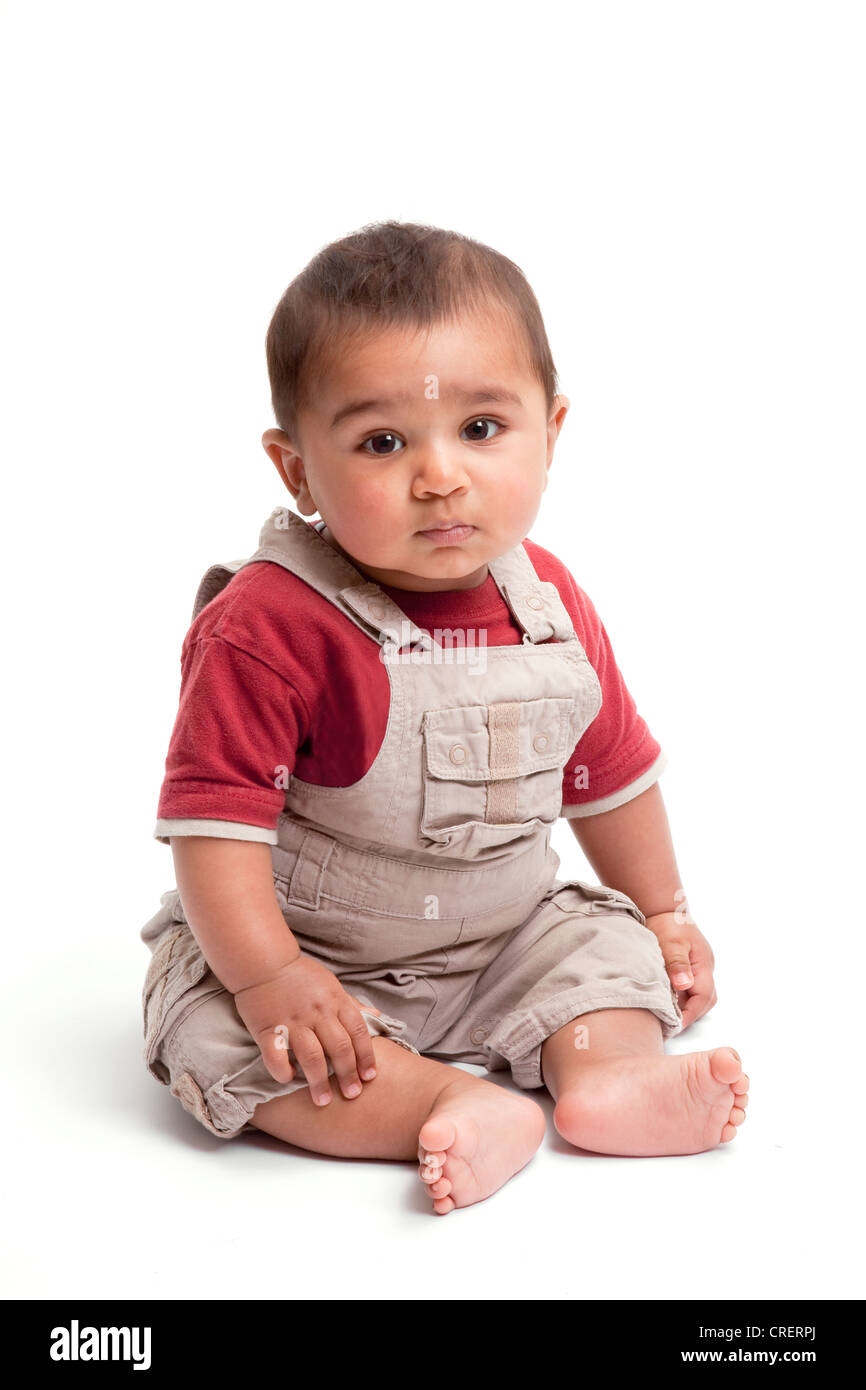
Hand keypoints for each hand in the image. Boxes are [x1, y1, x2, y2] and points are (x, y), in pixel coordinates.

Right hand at [232, 955, 379, 1105]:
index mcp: (334, 1001)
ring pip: (312, 1056)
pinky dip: (283, 1071)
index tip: (370, 1077)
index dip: (366, 1056)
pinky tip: (288, 1079)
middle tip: (352, 1094)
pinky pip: (276, 1056)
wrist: (263, 960)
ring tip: (322, 1101)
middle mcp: (317, 1013)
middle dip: (348, 1074)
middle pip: (339, 1048)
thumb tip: (375, 1016)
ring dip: (319, 1081)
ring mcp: (292, 1021)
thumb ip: (351, 1003)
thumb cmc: (299, 974)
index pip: (358, 1032)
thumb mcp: (331, 984)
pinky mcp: (267, 1028)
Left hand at [644, 910, 716, 1029]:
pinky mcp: (689, 968)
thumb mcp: (671, 943)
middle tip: (671, 1025)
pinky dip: (680, 998)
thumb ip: (677, 964)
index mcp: (704, 965)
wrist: (663, 909)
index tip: (675, 1025)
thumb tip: (684, 985)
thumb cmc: (668, 924)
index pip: (704, 997)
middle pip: (705, 1000)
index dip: (690, 1013)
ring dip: (685, 1007)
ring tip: (667, 1016)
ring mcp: (698, 969)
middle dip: (691, 1014)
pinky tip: (665, 1001)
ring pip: (698, 995)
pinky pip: (689, 988)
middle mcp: (705, 969)